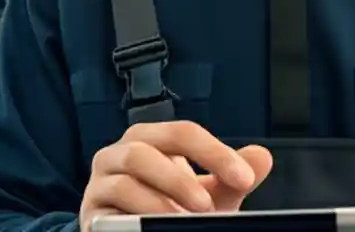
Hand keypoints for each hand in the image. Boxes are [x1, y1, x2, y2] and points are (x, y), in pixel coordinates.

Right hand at [79, 121, 273, 231]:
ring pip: (125, 176)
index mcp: (149, 141)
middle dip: (179, 176)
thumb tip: (262, 156)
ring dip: (160, 199)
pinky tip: (157, 226)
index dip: (214, 152)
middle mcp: (119, 153)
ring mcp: (101, 181)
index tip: (245, 177)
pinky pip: (111, 208)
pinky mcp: (91, 211)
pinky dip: (138, 215)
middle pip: (143, 147)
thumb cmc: (168, 209)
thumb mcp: (205, 196)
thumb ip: (230, 178)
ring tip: (185, 219)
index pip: (181, 133)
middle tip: (207, 204)